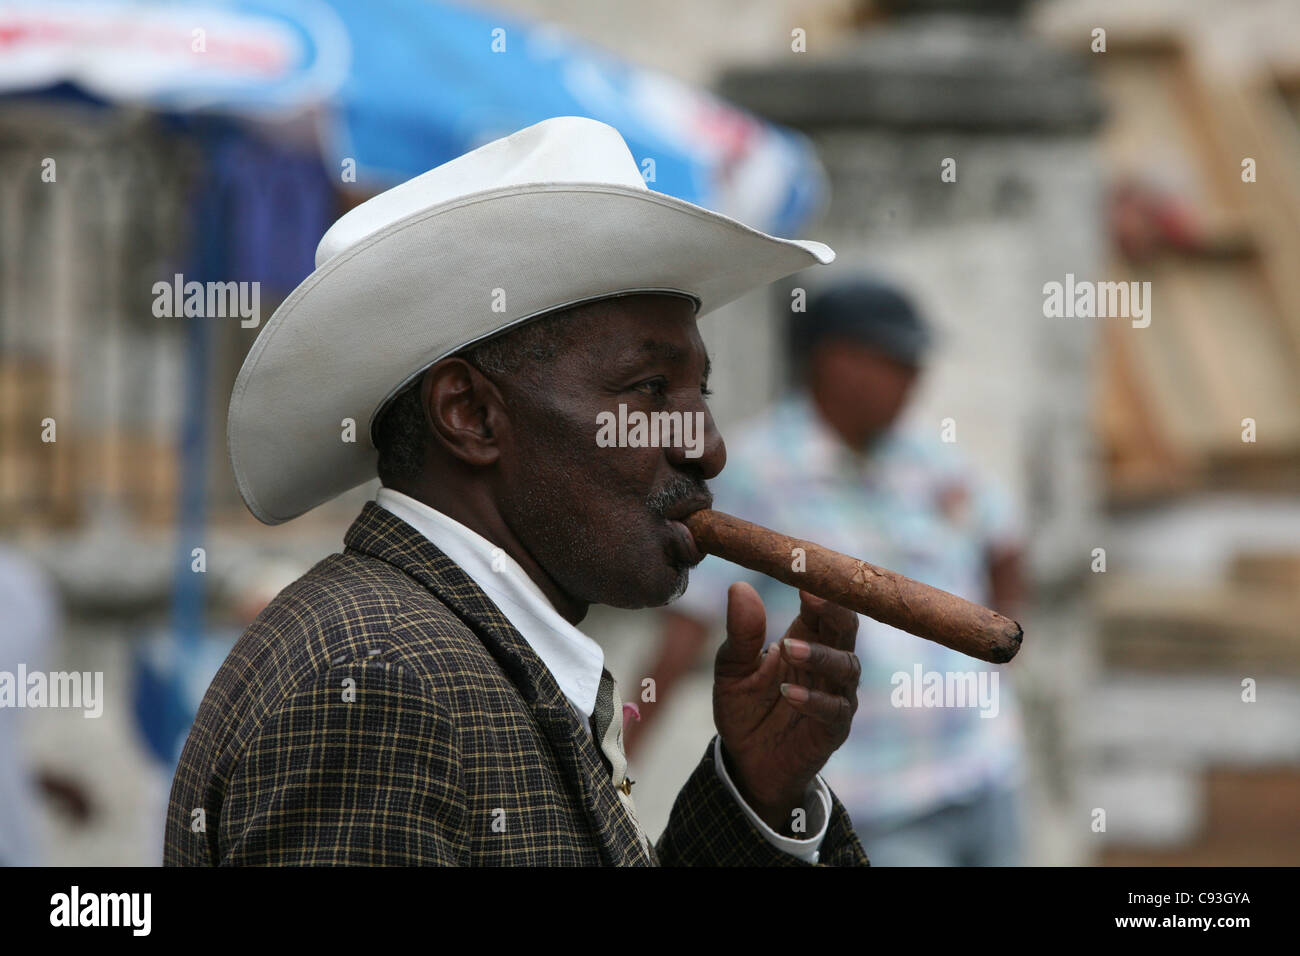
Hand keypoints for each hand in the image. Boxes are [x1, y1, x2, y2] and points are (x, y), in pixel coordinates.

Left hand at [712, 582, 858, 834]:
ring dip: (819, 655)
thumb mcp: (732, 669)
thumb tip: (739, 587)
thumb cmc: (745, 708)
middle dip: (834, 609)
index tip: (803, 567)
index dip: (819, 586)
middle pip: (846, 627)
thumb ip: (741, 633)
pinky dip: (814, 699)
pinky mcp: (834, 727)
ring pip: (846, 666)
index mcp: (807, 637)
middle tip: (810, 595)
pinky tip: (790, 693)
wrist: (746, 763)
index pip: (824, 605)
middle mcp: (828, 661)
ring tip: (787, 649)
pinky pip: (834, 709)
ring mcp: (836, 694)